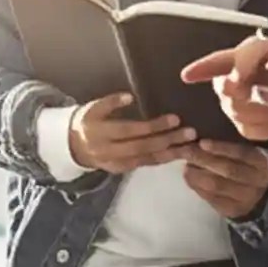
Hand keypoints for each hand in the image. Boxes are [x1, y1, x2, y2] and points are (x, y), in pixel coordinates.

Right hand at [68, 92, 194, 173]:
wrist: (74, 147)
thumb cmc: (89, 121)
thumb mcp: (94, 107)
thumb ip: (111, 102)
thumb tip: (129, 96)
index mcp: (101, 132)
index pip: (132, 130)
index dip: (154, 126)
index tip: (175, 119)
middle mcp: (109, 151)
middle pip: (144, 147)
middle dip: (169, 140)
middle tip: (191, 133)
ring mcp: (117, 163)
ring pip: (148, 159)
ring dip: (172, 153)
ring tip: (193, 145)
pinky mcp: (124, 170)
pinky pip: (147, 164)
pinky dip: (166, 159)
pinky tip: (182, 153)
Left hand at [179, 138, 267, 219]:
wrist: (258, 196)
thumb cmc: (246, 168)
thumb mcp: (245, 155)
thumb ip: (230, 148)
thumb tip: (201, 141)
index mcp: (261, 162)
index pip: (241, 153)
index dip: (221, 148)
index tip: (202, 142)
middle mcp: (257, 181)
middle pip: (228, 170)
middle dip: (204, 159)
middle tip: (186, 152)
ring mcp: (246, 198)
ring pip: (217, 185)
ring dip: (197, 175)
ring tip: (186, 166)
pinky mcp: (233, 210)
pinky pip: (212, 198)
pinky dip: (197, 187)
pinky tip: (190, 179)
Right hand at [181, 35, 267, 141]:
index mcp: (245, 54)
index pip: (219, 60)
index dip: (203, 68)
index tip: (203, 78)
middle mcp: (233, 74)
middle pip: (224, 89)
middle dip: (247, 95)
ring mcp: (236, 99)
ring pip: (234, 110)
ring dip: (260, 111)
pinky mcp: (245, 120)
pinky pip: (247, 128)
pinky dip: (266, 126)